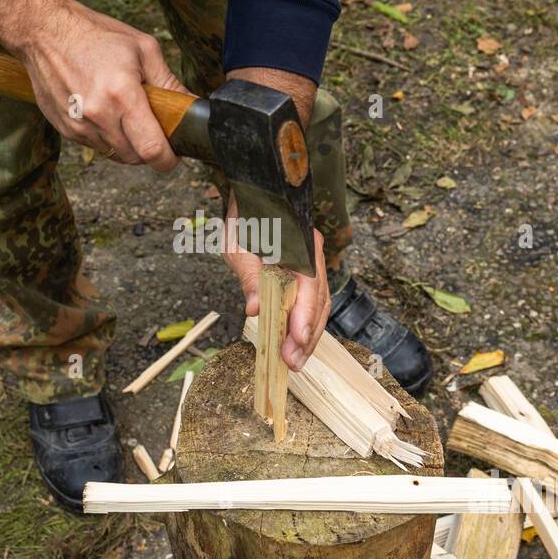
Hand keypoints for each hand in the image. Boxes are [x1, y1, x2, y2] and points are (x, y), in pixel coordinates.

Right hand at [10, 0, 187, 170]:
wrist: (44, 31)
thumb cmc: (95, 34)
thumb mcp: (143, 49)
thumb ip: (169, 82)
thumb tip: (191, 106)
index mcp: (122, 95)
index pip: (152, 149)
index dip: (168, 159)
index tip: (175, 155)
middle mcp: (99, 115)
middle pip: (135, 157)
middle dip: (149, 149)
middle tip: (153, 129)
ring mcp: (79, 125)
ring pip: (115, 154)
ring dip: (127, 144)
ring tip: (126, 115)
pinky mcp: (65, 129)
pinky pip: (96, 146)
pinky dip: (107, 137)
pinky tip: (105, 112)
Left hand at [222, 191, 329, 371]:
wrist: (250, 195)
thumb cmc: (242, 218)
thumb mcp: (237, 244)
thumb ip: (249, 275)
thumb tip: (255, 309)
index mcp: (301, 242)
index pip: (310, 285)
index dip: (305, 316)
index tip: (296, 341)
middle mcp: (313, 253)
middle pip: (320, 301)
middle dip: (308, 335)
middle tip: (292, 363)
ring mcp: (313, 265)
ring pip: (320, 306)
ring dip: (309, 336)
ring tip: (294, 362)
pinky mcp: (306, 275)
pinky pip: (312, 303)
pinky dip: (305, 326)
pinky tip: (295, 345)